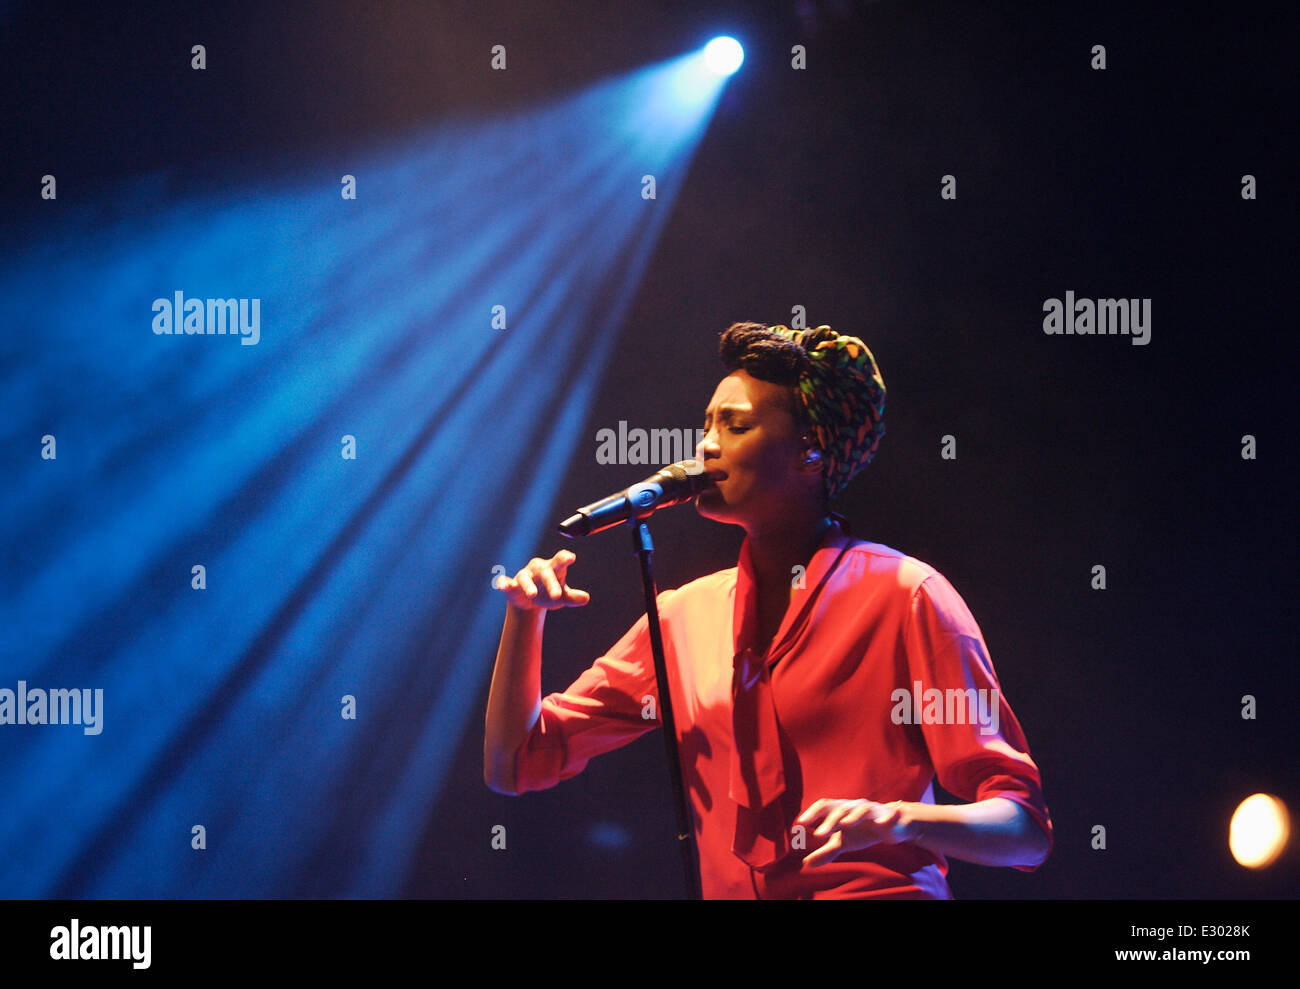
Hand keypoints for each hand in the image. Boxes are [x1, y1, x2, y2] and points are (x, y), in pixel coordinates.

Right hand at [495, 550, 590, 610]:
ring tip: (533, 594)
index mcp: (553, 568)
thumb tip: (586, 598)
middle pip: (545, 572)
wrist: (530, 602)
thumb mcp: (562, 597)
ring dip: (529, 586)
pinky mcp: (511, 585)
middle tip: (557, 595)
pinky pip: (506, 582)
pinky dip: (504, 583)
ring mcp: (524, 576)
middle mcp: (538, 569)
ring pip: (525, 578)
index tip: (571, 558)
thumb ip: (573, 597)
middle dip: (551, 583)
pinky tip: (503, 585)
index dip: (564, 558)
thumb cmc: (549, 593)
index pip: (559, 560)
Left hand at [795, 798, 921, 867]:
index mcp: (840, 810)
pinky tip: (880, 825)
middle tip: (818, 835)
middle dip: (829, 821)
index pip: (824, 806)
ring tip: (845, 825)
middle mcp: (853, 806)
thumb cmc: (860, 831)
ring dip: (853, 816)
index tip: (799, 824)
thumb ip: (825, 852)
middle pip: (840, 809)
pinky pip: (888, 815)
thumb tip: (806, 864)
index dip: (812, 813)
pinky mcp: (889, 815)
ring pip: (861, 809)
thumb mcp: (842, 842)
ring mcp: (872, 809)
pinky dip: (885, 818)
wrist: (890, 825)